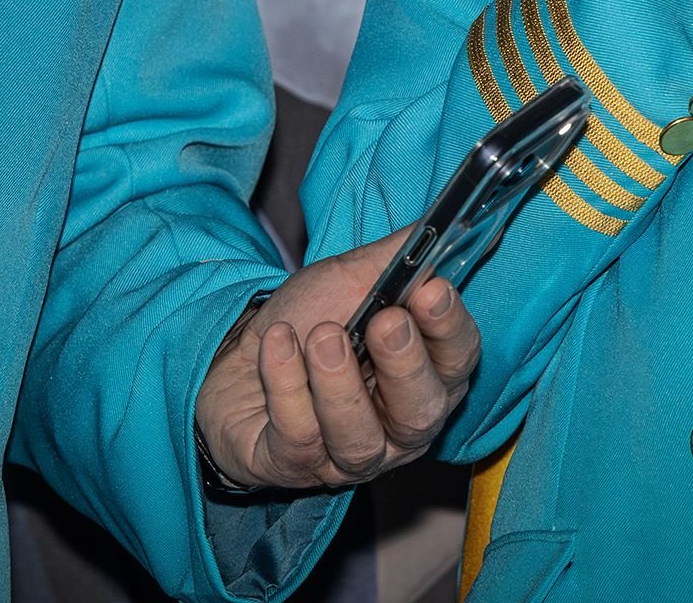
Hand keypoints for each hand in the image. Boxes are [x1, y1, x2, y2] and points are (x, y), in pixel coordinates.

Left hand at [193, 230, 481, 490]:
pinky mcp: (294, 468)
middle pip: (421, 412)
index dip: (449, 329)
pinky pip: (298, 438)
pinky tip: (277, 345)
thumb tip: (439, 224)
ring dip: (338, 382)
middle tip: (383, 320)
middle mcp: (398, 426)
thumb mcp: (351, 279)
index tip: (431, 290)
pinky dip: (286, 385)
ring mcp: (348, 455)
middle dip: (404, 365)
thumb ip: (397, 258)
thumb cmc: (306, 321)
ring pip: (360, 438)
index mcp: (427, 376)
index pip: (459, 361)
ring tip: (319, 334)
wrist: (233, 356)